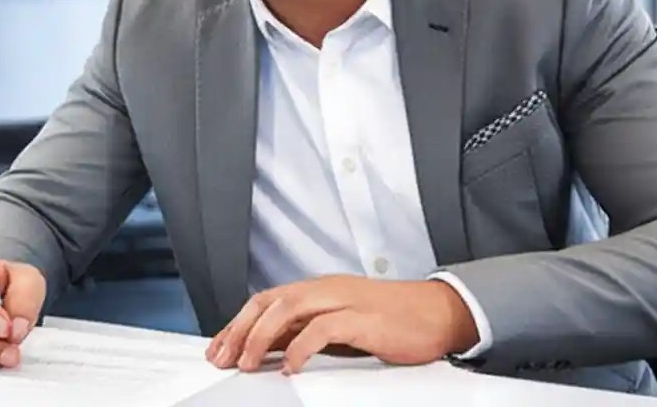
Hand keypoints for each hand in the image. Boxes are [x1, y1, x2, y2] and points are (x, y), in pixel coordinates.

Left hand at [205, 275, 477, 374]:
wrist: (439, 313)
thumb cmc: (391, 321)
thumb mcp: (340, 324)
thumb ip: (306, 331)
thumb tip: (269, 349)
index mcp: (318, 289)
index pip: (266, 300)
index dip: (238, 324)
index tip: (218, 348)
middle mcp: (326, 289)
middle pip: (270, 301)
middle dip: (240, 330)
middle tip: (223, 358)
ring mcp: (344, 301)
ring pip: (289, 308)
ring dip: (262, 336)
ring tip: (248, 363)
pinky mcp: (364, 319)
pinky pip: (324, 328)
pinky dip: (302, 347)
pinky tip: (291, 366)